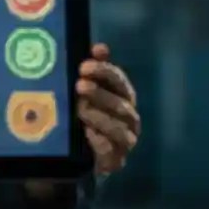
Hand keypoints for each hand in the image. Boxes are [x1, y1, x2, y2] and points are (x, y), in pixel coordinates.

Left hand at [77, 43, 139, 174]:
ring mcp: (125, 140)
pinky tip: (86, 133)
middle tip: (80, 84)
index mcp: (122, 96)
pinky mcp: (115, 160)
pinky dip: (99, 141)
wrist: (79, 156)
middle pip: (121, 103)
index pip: (118, 80)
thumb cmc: (83, 115)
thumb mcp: (82, 92)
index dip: (105, 71)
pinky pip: (110, 150)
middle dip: (100, 93)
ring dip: (99, 116)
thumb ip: (90, 71)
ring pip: (119, 127)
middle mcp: (128, 117)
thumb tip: (100, 47)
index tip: (85, 65)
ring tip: (80, 109)